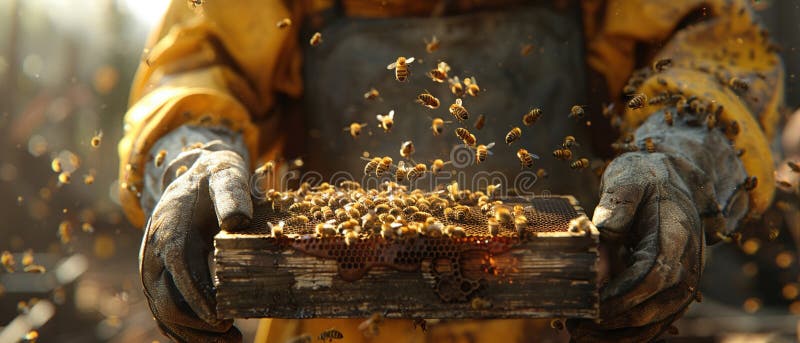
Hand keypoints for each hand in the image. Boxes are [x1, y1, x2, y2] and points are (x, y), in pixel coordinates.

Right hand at [140, 141, 251, 342]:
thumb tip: (238, 220)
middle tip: (232, 332)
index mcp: (169, 230)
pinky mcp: (159, 280)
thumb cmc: (214, 178)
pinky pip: (164, 313)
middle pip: (165, 302)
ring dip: (194, 335)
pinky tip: (212, 339)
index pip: (178, 270)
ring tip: (231, 341)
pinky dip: (186, 332)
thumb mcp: (226, 174)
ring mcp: (153, 270)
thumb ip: (232, 193)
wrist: (190, 177)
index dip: (198, 298)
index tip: (223, 318)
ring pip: (163, 314)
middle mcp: (154, 255)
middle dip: (198, 324)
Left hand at [568, 152, 704, 341]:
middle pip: (659, 303)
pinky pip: (660, 317)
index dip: (624, 293)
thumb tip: (604, 229)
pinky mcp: (675, 286)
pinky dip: (634, 333)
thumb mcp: (630, 177)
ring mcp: (686, 276)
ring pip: (661, 317)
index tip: (593, 304)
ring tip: (582, 339)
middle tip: (577, 328)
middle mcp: (688, 259)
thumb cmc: (645, 176)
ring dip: (624, 335)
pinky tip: (604, 338)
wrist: (672, 178)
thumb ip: (618, 200)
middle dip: (619, 320)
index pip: (654, 273)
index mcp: (676, 232)